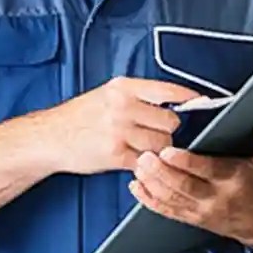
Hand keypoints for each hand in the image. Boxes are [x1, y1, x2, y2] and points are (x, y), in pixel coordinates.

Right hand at [37, 76, 200, 175]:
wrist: (50, 137)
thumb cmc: (78, 117)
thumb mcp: (106, 94)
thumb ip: (136, 96)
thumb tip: (169, 103)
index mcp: (122, 88)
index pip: (167, 90)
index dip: (188, 97)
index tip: (201, 101)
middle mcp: (123, 106)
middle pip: (170, 121)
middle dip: (167, 130)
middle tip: (153, 133)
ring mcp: (120, 131)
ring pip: (162, 144)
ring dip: (158, 150)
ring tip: (140, 147)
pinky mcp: (116, 154)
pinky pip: (146, 161)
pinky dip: (145, 164)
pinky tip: (133, 159)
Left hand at [129, 116, 252, 252]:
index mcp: (235, 180)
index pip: (208, 170)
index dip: (186, 162)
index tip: (169, 151)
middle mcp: (216, 198)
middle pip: (184, 186)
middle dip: (161, 172)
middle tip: (144, 155)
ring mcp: (203, 211)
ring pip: (172, 199)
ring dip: (152, 183)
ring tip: (138, 165)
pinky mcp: (194, 218)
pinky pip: (169, 211)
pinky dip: (150, 200)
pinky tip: (137, 186)